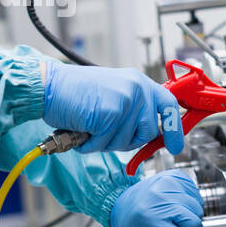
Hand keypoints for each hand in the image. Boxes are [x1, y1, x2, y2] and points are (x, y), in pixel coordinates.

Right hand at [42, 63, 183, 153]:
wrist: (49, 86)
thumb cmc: (75, 92)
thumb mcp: (113, 93)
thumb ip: (134, 108)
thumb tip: (150, 132)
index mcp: (138, 81)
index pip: (168, 105)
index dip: (174, 128)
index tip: (176, 145)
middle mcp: (136, 88)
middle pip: (148, 132)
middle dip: (128, 141)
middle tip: (106, 133)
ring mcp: (125, 101)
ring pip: (126, 142)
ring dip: (105, 142)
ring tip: (90, 124)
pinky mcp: (111, 114)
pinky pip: (107, 143)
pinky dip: (92, 143)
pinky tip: (82, 128)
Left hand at [111, 170, 202, 226]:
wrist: (125, 203)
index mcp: (148, 217)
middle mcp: (158, 197)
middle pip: (194, 223)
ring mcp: (168, 184)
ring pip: (198, 209)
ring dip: (192, 221)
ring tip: (177, 223)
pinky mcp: (176, 176)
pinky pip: (197, 196)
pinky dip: (192, 206)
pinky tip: (178, 209)